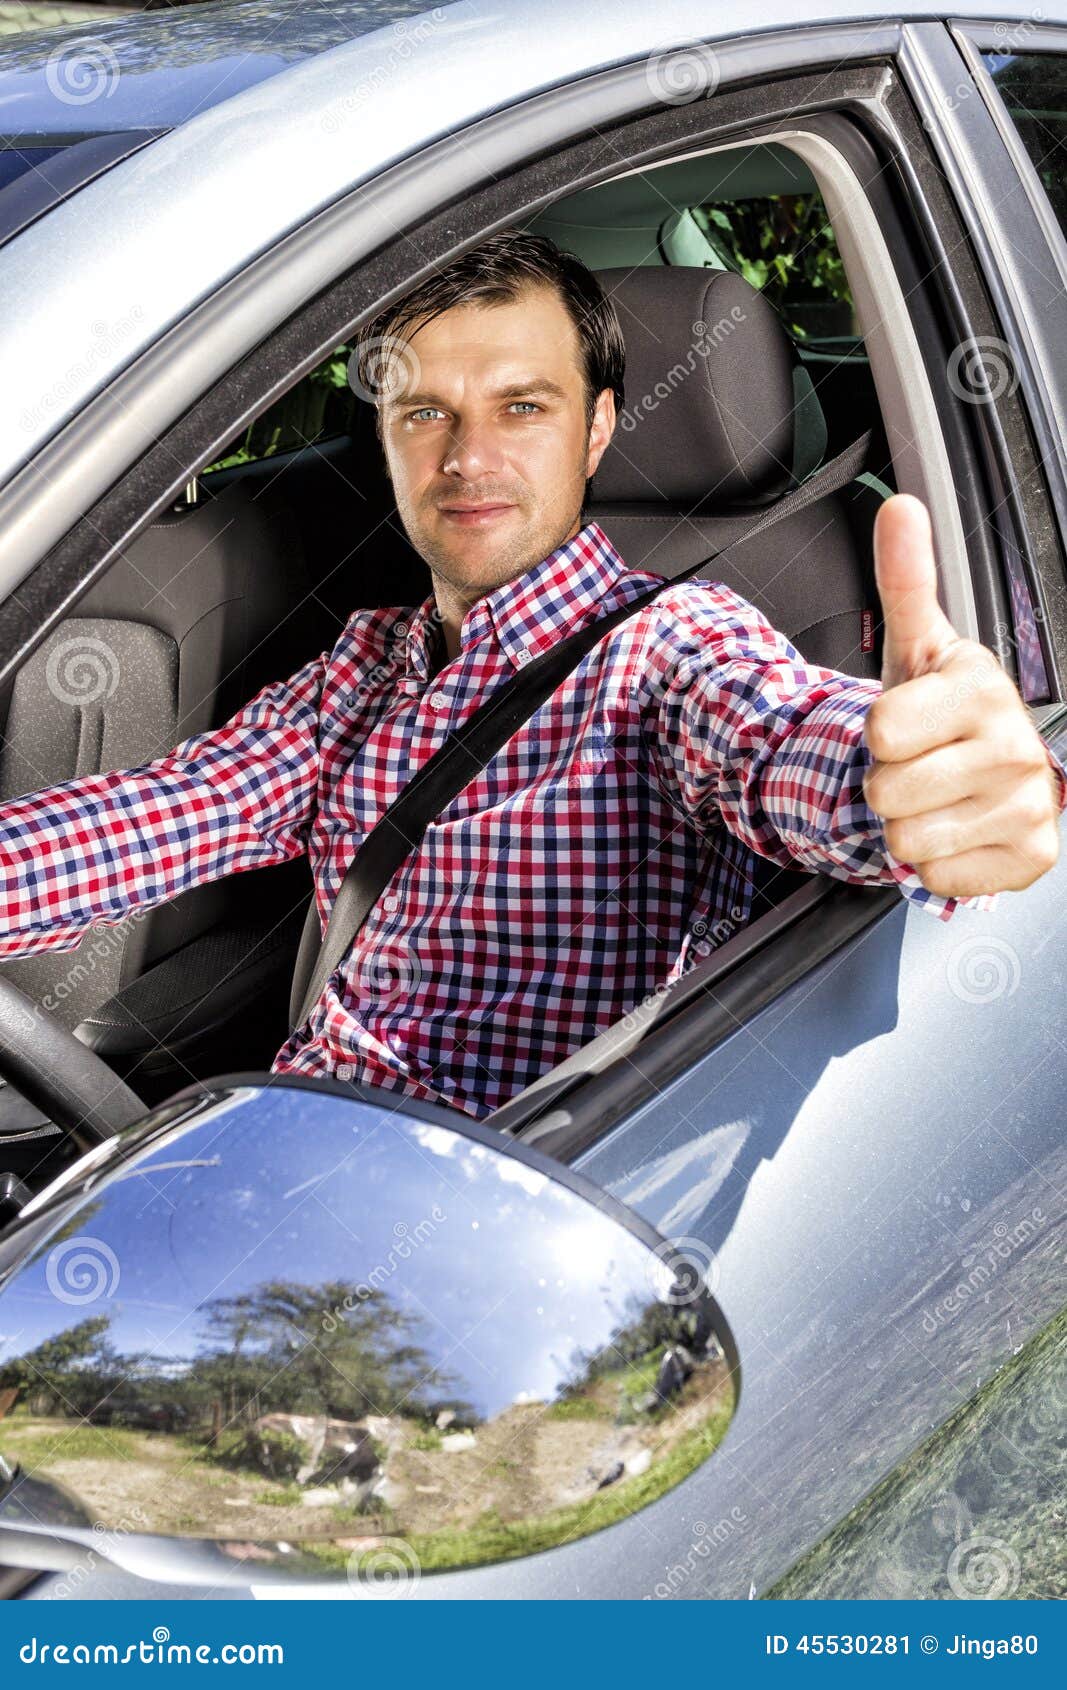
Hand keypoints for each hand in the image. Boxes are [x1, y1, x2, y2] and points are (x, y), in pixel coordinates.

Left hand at [861, 493, 1060, 898]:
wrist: (980, 767)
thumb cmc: (940, 711)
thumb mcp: (915, 645)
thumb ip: (905, 580)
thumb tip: (900, 509)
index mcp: (984, 688)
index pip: (881, 731)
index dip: (877, 732)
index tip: (906, 723)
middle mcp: (1018, 746)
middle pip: (888, 792)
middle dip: (888, 784)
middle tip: (920, 765)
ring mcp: (1030, 805)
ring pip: (907, 842)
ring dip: (907, 827)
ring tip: (936, 798)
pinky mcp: (1031, 857)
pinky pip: (939, 879)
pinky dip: (937, 865)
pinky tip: (959, 830)